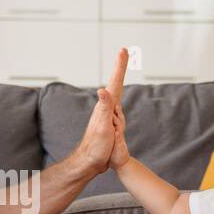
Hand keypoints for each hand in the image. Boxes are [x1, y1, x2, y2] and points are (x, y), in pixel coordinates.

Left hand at [74, 47, 127, 174]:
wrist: (90, 162)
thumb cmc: (96, 146)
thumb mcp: (103, 126)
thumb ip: (105, 108)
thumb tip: (102, 90)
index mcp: (106, 106)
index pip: (115, 82)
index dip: (120, 66)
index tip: (123, 51)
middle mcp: (106, 107)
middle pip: (117, 85)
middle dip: (120, 68)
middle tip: (123, 52)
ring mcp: (107, 114)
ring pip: (118, 100)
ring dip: (118, 90)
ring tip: (116, 95)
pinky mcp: (109, 122)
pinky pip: (117, 108)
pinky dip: (117, 98)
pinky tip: (114, 96)